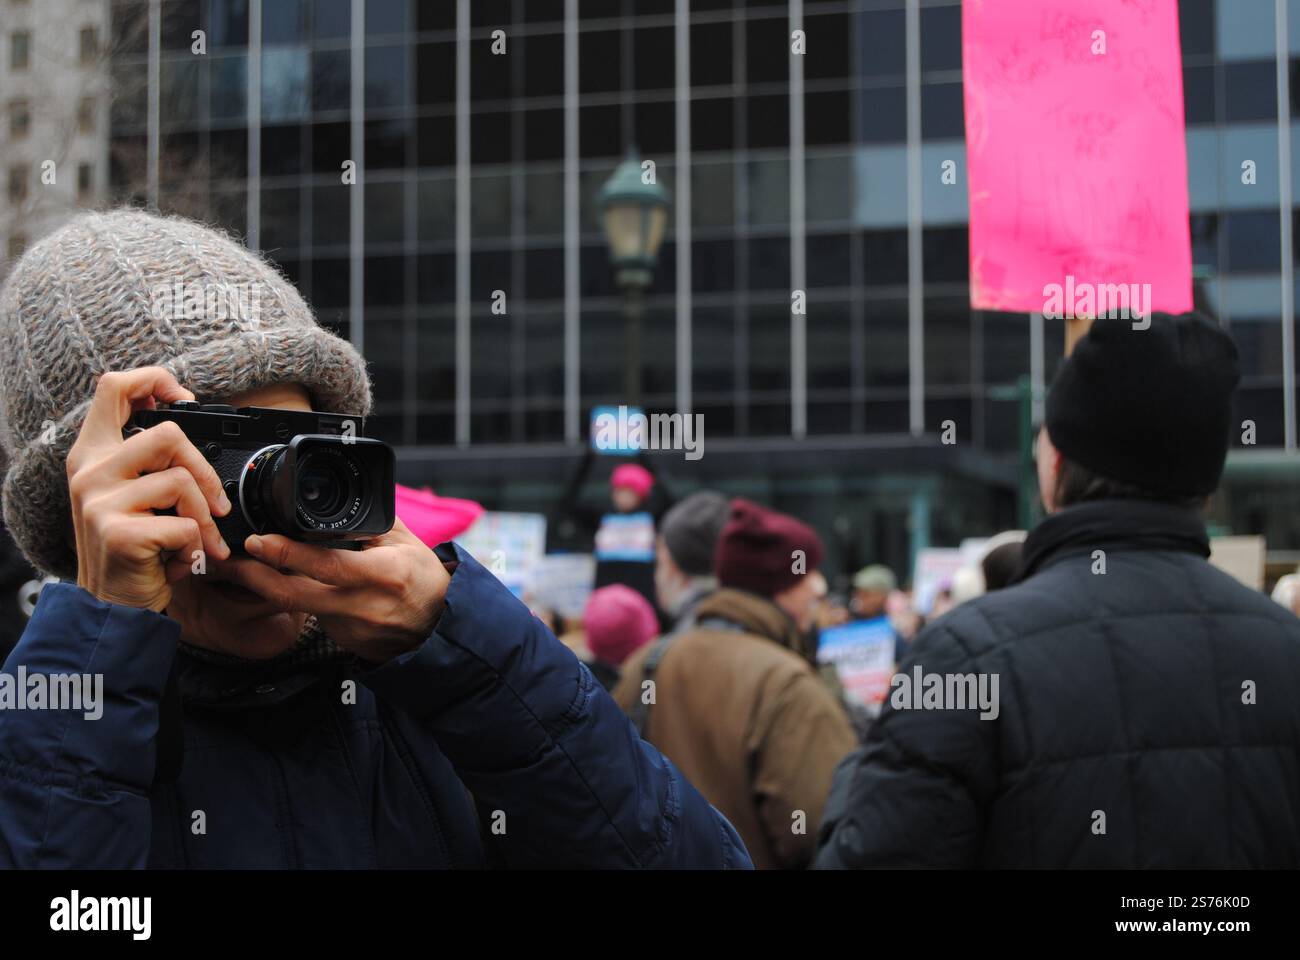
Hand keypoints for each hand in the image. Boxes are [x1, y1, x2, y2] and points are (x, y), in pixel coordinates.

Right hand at [67, 367, 232, 611]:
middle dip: (206, 471)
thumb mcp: (131, 496)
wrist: (112, 609)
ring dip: (206, 517)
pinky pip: (183, 524)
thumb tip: (182, 412)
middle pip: (168, 432)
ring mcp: (99, 501)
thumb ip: (148, 459)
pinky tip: (181, 560)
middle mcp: (89, 471)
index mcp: (92, 454)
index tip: (186, 401)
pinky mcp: (118, 532)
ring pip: (182, 480)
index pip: (113, 386)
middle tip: (216, 504)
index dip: (156, 380)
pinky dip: (195, 546)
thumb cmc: (134, 549)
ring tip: (202, 541)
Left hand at [221, 517, 450, 662]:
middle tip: (228, 560)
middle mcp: (364, 605)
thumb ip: (369, 524)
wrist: (441, 629)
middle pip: (296, 595)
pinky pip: (314, 619)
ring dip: (269, 589)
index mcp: (384, 574)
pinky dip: (300, 603)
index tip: (258, 540)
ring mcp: (352, 628)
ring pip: (299, 608)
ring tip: (245, 570)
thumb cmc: (426, 580)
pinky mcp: (344, 643)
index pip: (327, 565)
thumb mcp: (405, 542)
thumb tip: (336, 500)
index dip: (287, 554)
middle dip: (254, 577)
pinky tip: (291, 588)